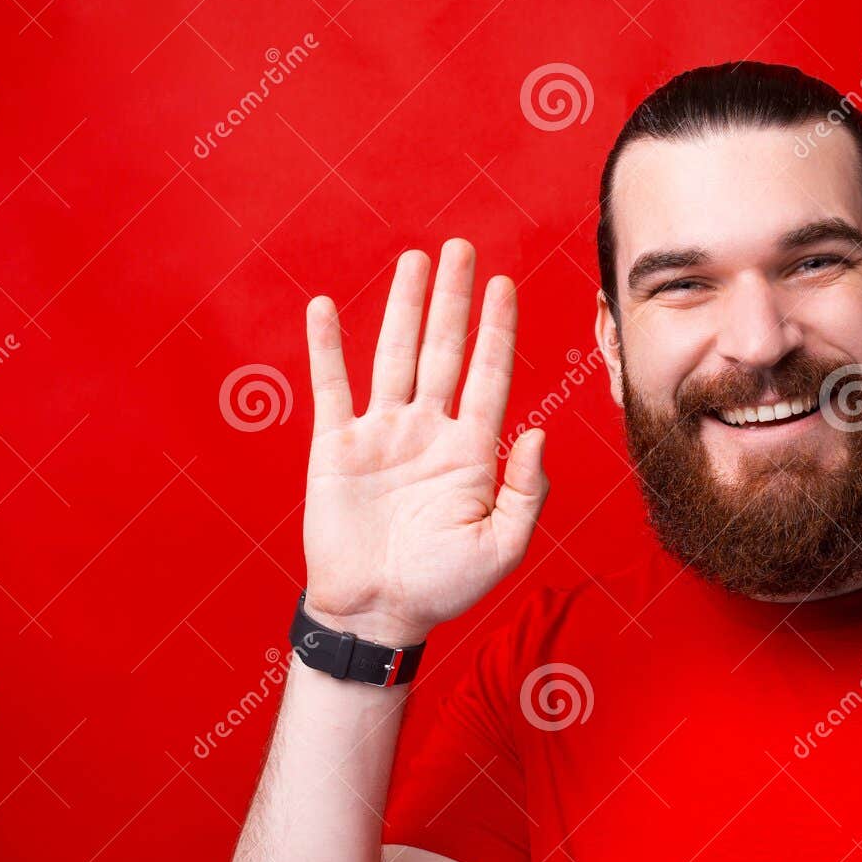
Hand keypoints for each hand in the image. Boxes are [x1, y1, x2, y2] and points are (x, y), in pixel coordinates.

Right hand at [300, 240, 547, 645]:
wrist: (378, 613)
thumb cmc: (443, 586)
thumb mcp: (503, 546)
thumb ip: (525, 491)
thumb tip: (538, 432)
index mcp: (471, 451)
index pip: (489, 375)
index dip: (497, 330)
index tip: (505, 284)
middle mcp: (429, 431)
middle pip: (444, 350)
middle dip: (454, 300)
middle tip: (461, 248)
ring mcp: (382, 435)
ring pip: (394, 356)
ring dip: (403, 307)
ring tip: (414, 260)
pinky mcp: (336, 448)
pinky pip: (331, 388)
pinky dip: (326, 348)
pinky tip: (324, 307)